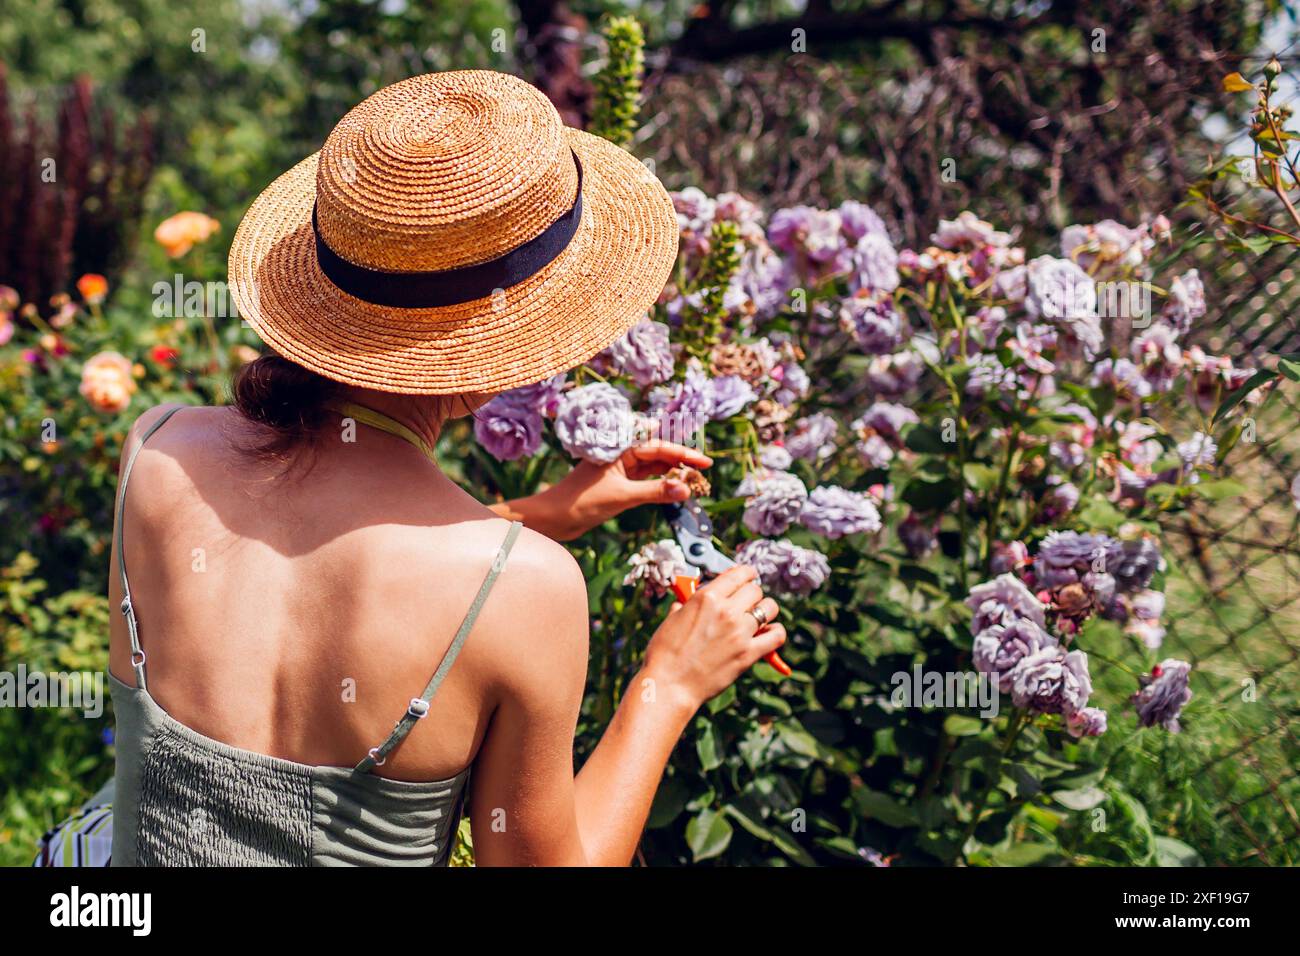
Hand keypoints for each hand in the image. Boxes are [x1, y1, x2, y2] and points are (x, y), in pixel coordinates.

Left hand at [530, 440, 712, 540]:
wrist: (554, 518)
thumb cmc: (582, 501)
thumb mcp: (623, 496)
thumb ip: (655, 492)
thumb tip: (686, 489)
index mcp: (620, 448)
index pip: (659, 447)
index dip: (684, 454)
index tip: (706, 462)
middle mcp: (621, 456)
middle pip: (658, 455)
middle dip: (681, 462)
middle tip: (704, 473)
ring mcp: (619, 471)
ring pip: (653, 469)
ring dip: (672, 474)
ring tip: (693, 482)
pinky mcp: (618, 485)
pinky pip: (645, 481)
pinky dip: (660, 485)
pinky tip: (674, 490)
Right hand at [641, 565, 785, 709]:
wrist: (669, 685)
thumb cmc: (665, 654)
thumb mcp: (672, 619)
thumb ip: (687, 606)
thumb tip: (688, 601)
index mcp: (707, 598)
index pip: (739, 574)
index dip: (746, 575)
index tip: (747, 578)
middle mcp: (727, 611)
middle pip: (756, 590)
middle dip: (751, 595)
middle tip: (746, 603)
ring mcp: (740, 632)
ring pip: (769, 608)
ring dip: (765, 611)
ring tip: (757, 619)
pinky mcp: (748, 654)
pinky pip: (777, 635)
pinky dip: (776, 633)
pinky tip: (768, 635)